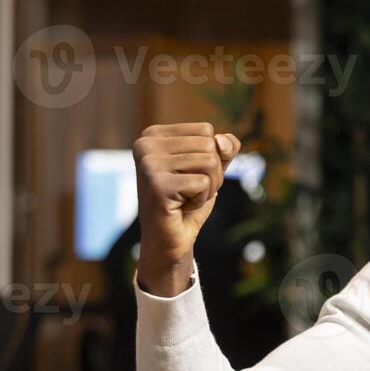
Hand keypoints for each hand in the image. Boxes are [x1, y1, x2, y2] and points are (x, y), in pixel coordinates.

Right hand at [133, 122, 240, 295]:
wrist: (168, 240)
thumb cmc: (188, 202)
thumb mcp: (211, 169)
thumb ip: (224, 148)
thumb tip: (222, 141)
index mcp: (153, 134)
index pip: (206, 130)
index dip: (210, 157)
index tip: (189, 175)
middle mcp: (145, 145)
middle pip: (209, 146)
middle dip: (212, 173)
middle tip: (189, 190)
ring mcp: (149, 164)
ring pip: (210, 163)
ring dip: (208, 187)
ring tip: (186, 198)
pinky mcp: (157, 185)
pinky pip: (204, 183)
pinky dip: (201, 199)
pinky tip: (181, 207)